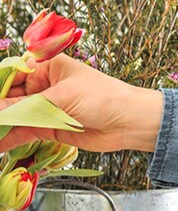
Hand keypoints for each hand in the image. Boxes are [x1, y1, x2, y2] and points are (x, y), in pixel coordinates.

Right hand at [0, 54, 163, 153]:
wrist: (131, 122)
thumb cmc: (104, 98)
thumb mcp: (61, 98)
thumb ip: (25, 107)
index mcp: (46, 67)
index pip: (10, 75)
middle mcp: (42, 85)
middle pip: (9, 98)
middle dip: (0, 111)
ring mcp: (45, 107)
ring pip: (14, 117)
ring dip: (2, 127)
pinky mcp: (49, 127)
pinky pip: (23, 132)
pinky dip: (10, 138)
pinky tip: (0, 144)